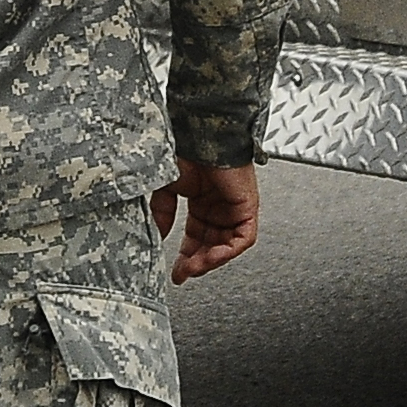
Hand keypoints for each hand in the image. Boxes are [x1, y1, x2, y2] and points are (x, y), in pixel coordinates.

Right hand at [147, 159, 260, 282]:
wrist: (199, 132)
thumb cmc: (184, 150)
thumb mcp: (165, 187)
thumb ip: (162, 213)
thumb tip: (158, 236)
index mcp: (201, 201)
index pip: (196, 238)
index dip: (185, 257)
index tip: (175, 273)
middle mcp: (219, 206)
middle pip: (211, 245)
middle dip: (196, 263)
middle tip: (182, 274)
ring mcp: (234, 207)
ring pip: (226, 245)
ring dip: (210, 260)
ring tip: (193, 268)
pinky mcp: (248, 206)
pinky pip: (243, 238)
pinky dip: (228, 251)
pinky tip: (211, 257)